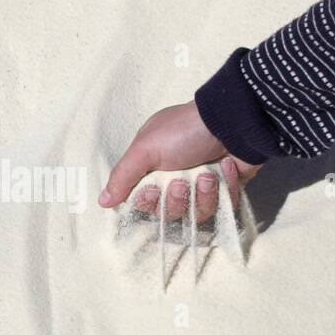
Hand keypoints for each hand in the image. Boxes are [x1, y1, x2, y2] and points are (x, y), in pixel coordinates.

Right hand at [98, 102, 260, 219]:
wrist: (232, 121)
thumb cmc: (184, 132)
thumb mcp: (145, 148)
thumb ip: (123, 176)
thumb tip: (103, 202)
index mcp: (153, 169)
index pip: (144, 203)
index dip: (148, 203)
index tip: (154, 189)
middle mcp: (175, 180)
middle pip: (169, 213)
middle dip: (177, 200)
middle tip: (182, 182)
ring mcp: (201, 187)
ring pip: (197, 214)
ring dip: (202, 195)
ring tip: (208, 175)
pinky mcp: (226, 191)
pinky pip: (222, 206)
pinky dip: (224, 188)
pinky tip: (225, 168)